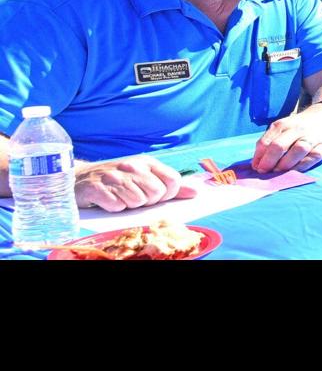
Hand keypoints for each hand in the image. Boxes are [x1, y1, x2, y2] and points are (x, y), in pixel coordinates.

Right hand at [75, 157, 197, 211]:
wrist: (78, 179)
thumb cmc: (116, 180)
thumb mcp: (143, 177)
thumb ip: (169, 185)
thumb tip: (194, 193)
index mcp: (146, 162)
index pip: (173, 181)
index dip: (169, 194)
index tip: (157, 196)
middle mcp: (131, 166)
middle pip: (157, 193)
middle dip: (148, 201)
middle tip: (133, 197)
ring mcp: (113, 176)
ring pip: (137, 202)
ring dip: (129, 205)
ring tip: (119, 197)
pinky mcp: (97, 188)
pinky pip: (117, 206)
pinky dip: (113, 208)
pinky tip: (106, 200)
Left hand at [253, 102, 321, 172]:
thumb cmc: (303, 125)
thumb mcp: (285, 126)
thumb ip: (273, 139)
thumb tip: (258, 160)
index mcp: (283, 124)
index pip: (266, 141)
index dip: (258, 156)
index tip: (255, 167)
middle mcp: (297, 129)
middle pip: (279, 145)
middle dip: (269, 161)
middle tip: (263, 172)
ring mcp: (313, 137)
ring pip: (297, 150)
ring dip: (285, 164)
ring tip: (278, 173)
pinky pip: (313, 156)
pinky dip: (303, 165)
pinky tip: (295, 172)